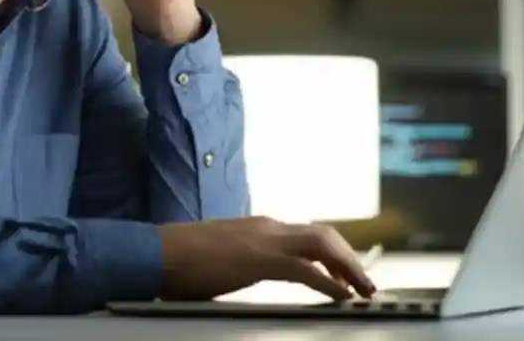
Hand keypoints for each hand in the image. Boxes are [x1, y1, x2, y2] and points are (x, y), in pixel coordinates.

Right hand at [157, 216, 376, 300]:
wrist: (157, 252)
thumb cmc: (181, 259)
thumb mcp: (223, 255)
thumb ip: (244, 259)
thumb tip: (248, 270)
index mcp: (260, 228)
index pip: (309, 235)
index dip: (335, 253)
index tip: (348, 272)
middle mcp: (268, 228)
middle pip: (324, 235)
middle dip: (349, 258)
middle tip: (366, 282)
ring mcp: (265, 240)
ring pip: (323, 245)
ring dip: (347, 267)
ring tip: (363, 289)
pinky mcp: (259, 260)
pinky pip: (305, 270)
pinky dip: (329, 282)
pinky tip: (341, 296)